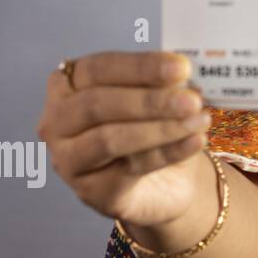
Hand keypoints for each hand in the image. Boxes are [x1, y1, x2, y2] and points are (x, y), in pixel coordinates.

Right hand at [37, 52, 212, 227]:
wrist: (166, 178)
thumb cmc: (153, 124)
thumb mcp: (159, 95)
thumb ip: (164, 82)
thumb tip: (183, 75)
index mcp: (67, 84)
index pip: (96, 68)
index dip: (140, 66)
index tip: (182, 67)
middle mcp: (57, 121)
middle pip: (97, 104)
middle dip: (150, 100)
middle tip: (193, 100)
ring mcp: (67, 160)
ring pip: (109, 139)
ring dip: (161, 128)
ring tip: (200, 120)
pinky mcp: (91, 191)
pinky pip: (130, 169)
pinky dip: (169, 152)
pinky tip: (196, 141)